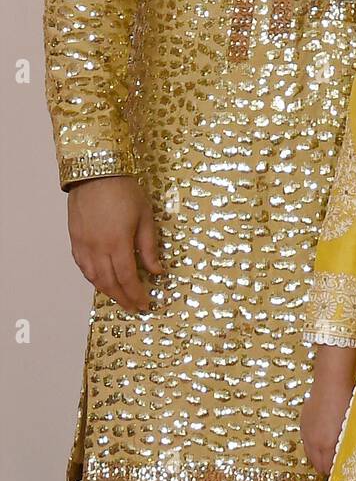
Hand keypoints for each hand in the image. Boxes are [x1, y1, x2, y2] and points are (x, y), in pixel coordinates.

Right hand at [67, 175, 163, 313]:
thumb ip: (149, 247)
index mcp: (117, 243)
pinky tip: (101, 280)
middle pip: (109, 283)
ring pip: (94, 278)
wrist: (96, 173)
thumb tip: (156, 271)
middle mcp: (97, 248)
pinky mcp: (75, 239)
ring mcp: (83, 245)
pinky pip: (82, 266)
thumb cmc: (124, 190)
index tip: (145, 304)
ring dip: (108, 291)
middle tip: (134, 307)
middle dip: (123, 298)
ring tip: (120, 297)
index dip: (136, 294)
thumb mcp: (145, 217)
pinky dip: (93, 278)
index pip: (127, 278)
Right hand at [301, 371, 355, 475]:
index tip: (342, 472)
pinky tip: (321, 443)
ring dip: (318, 458)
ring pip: (310, 455)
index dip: (335, 472)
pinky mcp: (303, 425)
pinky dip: (313, 447)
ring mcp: (307, 433)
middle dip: (326, 468)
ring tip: (328, 456)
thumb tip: (346, 457)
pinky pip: (306, 443)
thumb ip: (345, 444)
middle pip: (318, 465)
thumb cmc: (346, 402)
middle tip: (336, 466)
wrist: (330, 383)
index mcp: (327, 444)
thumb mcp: (350, 426)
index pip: (329, 468)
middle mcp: (314, 442)